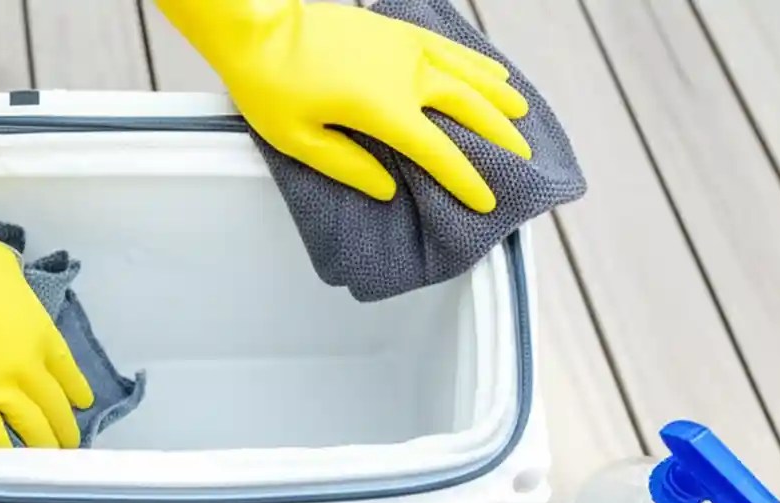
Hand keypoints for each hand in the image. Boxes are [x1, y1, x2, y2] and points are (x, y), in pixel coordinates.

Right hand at [0, 234, 93, 448]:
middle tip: (71, 444)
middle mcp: (29, 367)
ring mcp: (0, 388)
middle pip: (53, 404)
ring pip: (31, 426)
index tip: (83, 403)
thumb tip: (5, 286)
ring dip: (43, 445)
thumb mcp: (6, 269)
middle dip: (64, 427)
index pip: (65, 368)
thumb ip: (13, 289)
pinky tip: (9, 462)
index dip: (75, 388)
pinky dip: (1, 450)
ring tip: (51, 459)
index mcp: (41, 333)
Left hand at [158, 0, 530, 211]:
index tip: (488, 200)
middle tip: (522, 158)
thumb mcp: (300, 141)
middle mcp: (405, 75)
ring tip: (522, 114)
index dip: (467, 180)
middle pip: (468, 109)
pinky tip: (493, 70)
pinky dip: (476, 61)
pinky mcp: (394, 28)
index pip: (439, 154)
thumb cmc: (269, 83)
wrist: (257, 24)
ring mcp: (403, 46)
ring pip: (467, 73)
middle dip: (499, 137)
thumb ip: (348, 167)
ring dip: (498, 96)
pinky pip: (448, 47)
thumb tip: (386, 189)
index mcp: (384, 109)